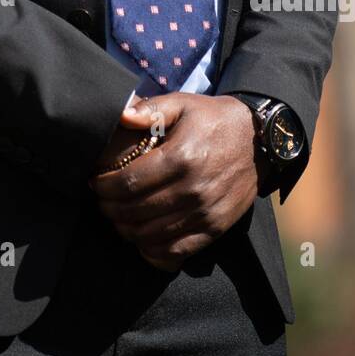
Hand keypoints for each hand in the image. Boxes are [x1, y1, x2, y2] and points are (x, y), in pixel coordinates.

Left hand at [88, 93, 263, 270]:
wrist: (260, 140)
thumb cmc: (214, 119)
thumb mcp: (184, 103)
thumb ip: (151, 108)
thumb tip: (121, 115)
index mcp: (181, 157)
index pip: (129, 183)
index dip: (104, 187)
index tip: (95, 183)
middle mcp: (192, 189)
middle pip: (135, 212)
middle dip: (110, 209)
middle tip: (101, 201)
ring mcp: (205, 213)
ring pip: (151, 235)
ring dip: (126, 230)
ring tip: (118, 217)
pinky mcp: (216, 229)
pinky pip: (177, 252)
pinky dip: (153, 252)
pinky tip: (142, 238)